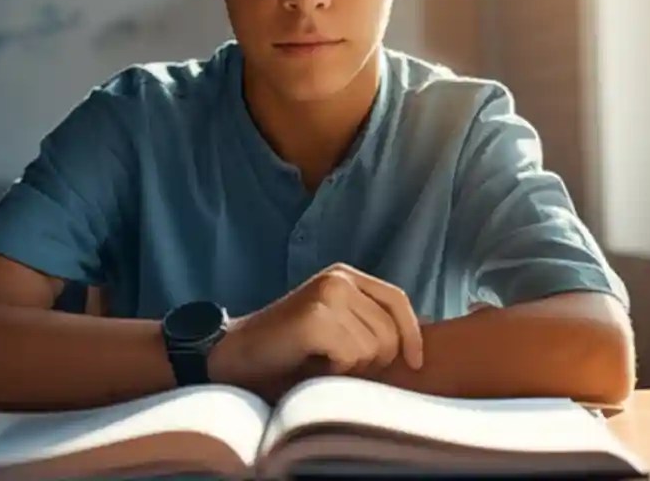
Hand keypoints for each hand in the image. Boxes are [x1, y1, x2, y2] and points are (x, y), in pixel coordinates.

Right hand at [208, 263, 423, 397]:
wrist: (234, 357)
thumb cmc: (286, 352)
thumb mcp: (336, 329)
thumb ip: (368, 326)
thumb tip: (415, 348)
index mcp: (345, 276)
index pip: (397, 300)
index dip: (412, 335)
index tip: (415, 364)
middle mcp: (338, 278)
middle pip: (390, 332)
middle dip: (372, 361)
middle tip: (337, 365)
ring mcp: (327, 294)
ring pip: (373, 348)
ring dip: (351, 368)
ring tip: (321, 363)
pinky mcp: (316, 317)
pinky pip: (351, 357)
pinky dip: (335, 372)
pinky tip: (312, 366)